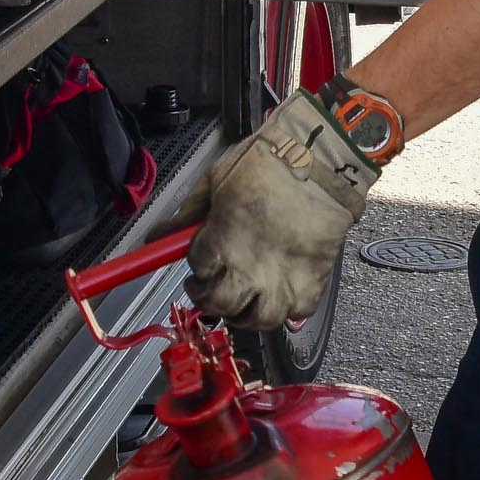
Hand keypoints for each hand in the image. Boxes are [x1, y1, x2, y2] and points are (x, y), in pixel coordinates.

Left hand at [187, 91, 378, 331]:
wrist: (322, 159)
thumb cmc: (270, 162)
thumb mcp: (215, 180)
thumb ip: (186, 215)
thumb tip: (157, 236)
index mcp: (222, 240)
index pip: (197, 270)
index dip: (196, 265)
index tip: (202, 258)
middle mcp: (251, 268)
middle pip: (220, 305)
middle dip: (209, 298)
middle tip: (212, 286)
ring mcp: (283, 279)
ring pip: (257, 320)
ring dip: (245, 313)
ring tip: (243, 298)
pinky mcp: (313, 281)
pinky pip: (296, 313)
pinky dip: (285, 309)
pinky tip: (278, 292)